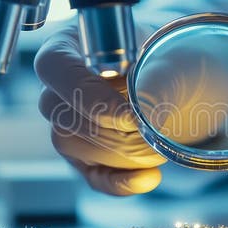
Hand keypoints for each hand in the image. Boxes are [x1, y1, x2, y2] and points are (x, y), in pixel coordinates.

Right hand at [35, 25, 164, 195]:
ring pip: (72, 146)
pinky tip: (149, 177)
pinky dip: (120, 182)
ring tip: (159, 145)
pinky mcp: (81, 156)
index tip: (130, 116)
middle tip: (155, 132)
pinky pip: (90, 176)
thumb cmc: (162, 52)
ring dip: (122, 154)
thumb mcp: (166, 50)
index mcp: (69, 45)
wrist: (173, 75)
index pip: (54, 67)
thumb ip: (159, 73)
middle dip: (114, 132)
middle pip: (62, 115)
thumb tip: (151, 113)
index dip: (89, 96)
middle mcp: (56, 85)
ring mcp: (63, 123)